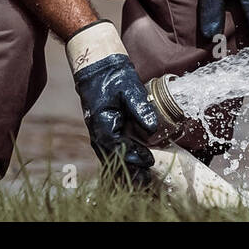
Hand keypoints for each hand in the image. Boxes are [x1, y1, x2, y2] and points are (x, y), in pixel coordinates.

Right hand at [67, 21, 159, 184]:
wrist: (97, 65)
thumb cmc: (113, 75)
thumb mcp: (129, 88)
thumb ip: (140, 108)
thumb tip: (152, 128)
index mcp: (102, 122)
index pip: (118, 147)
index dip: (134, 157)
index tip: (149, 161)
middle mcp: (97, 130)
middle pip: (112, 158)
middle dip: (129, 172)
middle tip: (146, 183)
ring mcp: (98, 130)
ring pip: (109, 157)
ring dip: (123, 170)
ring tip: (140, 182)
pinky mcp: (103, 128)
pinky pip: (109, 150)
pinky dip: (119, 161)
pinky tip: (129, 169)